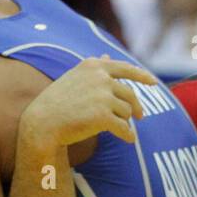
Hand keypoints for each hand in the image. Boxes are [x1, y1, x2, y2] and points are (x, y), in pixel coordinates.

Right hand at [19, 56, 156, 147]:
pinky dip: (128, 135)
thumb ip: (95, 68)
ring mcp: (102, 96)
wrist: (43, 123)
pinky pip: (124, 128)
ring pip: (126, 111)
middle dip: (135, 107)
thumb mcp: (75, 78)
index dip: (142, 76)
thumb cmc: (57, 102)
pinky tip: (129, 140)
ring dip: (124, 121)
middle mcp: (100, 78)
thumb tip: (107, 56)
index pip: (125, 68)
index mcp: (94, 66)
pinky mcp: (103, 116)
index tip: (153, 83)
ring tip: (117, 127)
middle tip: (139, 117)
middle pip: (129, 94)